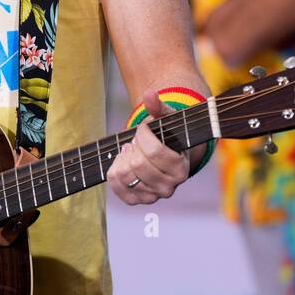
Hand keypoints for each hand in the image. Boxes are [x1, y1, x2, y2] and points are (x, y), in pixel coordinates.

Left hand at [107, 88, 191, 205]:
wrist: (165, 157)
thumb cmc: (167, 136)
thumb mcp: (166, 119)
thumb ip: (159, 106)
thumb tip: (150, 95)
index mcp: (181, 169)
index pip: (155, 152)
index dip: (143, 135)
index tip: (142, 127)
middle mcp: (168, 188)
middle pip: (138, 164)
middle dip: (133, 146)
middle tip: (137, 140)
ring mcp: (152, 197)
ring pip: (125, 175)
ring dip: (123, 157)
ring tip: (131, 150)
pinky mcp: (136, 200)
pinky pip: (116, 187)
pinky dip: (114, 171)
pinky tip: (122, 161)